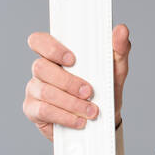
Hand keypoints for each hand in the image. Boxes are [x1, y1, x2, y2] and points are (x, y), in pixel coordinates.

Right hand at [23, 24, 131, 140]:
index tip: (72, 59)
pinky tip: (80, 121)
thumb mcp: (115, 72)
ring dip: (71, 102)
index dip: (50, 47)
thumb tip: (122, 29)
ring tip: (91, 111)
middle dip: (67, 81)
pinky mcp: (32, 110)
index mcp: (56, 55)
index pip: (39, 41)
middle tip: (89, 92)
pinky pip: (43, 110)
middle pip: (41, 67)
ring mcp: (34, 90)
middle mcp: (42, 70)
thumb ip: (119, 51)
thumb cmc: (104, 93)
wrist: (102, 124)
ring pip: (44, 91)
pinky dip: (65, 117)